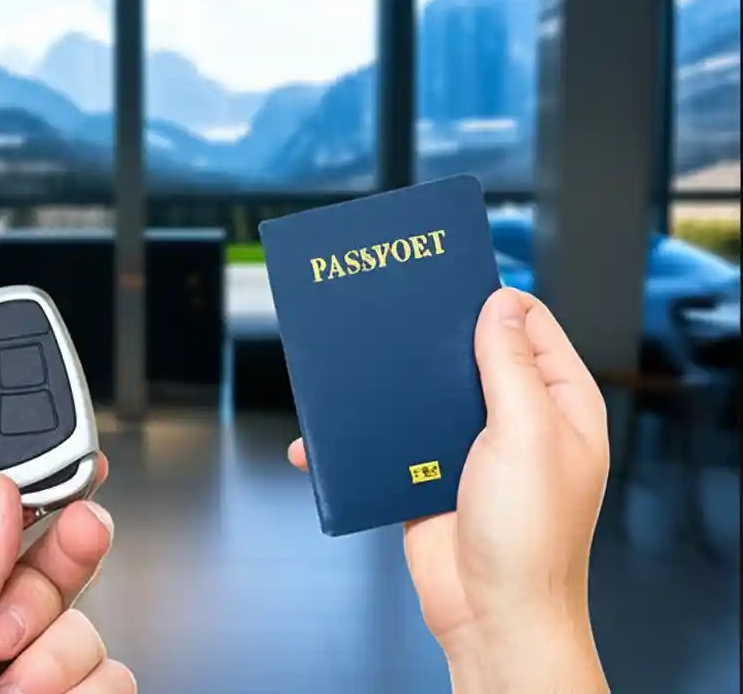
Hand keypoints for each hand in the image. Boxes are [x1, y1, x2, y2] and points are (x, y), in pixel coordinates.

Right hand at [287, 288, 608, 691]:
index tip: (448, 278)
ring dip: (391, 388)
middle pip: (470, 356)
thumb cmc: (528, 536)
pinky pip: (393, 443)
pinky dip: (363, 439)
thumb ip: (509, 364)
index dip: (491, 299)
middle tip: (389, 315)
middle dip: (429, 338)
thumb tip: (499, 304)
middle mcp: (517, 421)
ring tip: (353, 372)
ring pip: (426, 397)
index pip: (529, 327)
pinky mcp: (431, 478)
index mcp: (559, 402)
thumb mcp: (526, 432)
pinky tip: (333, 438)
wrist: (490, 615)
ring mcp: (472, 451)